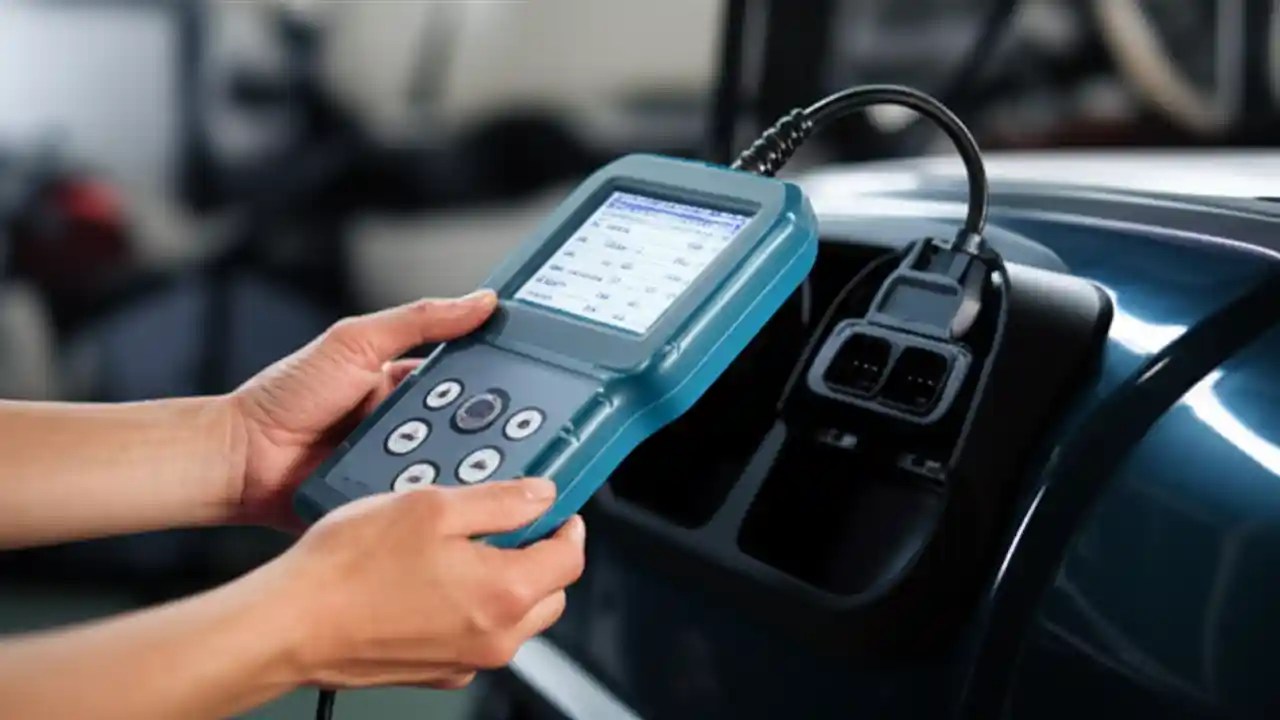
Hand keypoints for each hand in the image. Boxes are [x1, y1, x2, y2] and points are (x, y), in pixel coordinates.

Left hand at [228, 291, 497, 528]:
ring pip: (455, 463)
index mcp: (405, 381)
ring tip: (474, 456)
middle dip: (487, 425)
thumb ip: (417, 320)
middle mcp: (408, 424)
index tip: (532, 379)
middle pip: (468, 423)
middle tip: (509, 425)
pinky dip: (438, 495)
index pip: (468, 376)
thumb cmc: (284, 397)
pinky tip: (448, 490)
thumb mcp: (354, 341)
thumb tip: (479, 301)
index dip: (498, 377)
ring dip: (466, 461)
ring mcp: (401, 464)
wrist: (240, 459)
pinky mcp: (389, 501)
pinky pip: (425, 498)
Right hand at [266, 478, 585, 688]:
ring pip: (515, 618)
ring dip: (507, 582)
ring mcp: (466, 659)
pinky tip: (434, 578)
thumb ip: (499, 500)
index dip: (568, 525)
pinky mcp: (436, 671)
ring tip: (463, 545)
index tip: (557, 508)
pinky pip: (476, 636)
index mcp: (505, 592)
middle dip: (541, 556)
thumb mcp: (432, 505)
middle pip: (550, 593)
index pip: (570, 558)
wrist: (292, 624)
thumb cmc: (351, 567)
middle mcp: (495, 636)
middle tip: (511, 522)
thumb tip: (541, 496)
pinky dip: (472, 608)